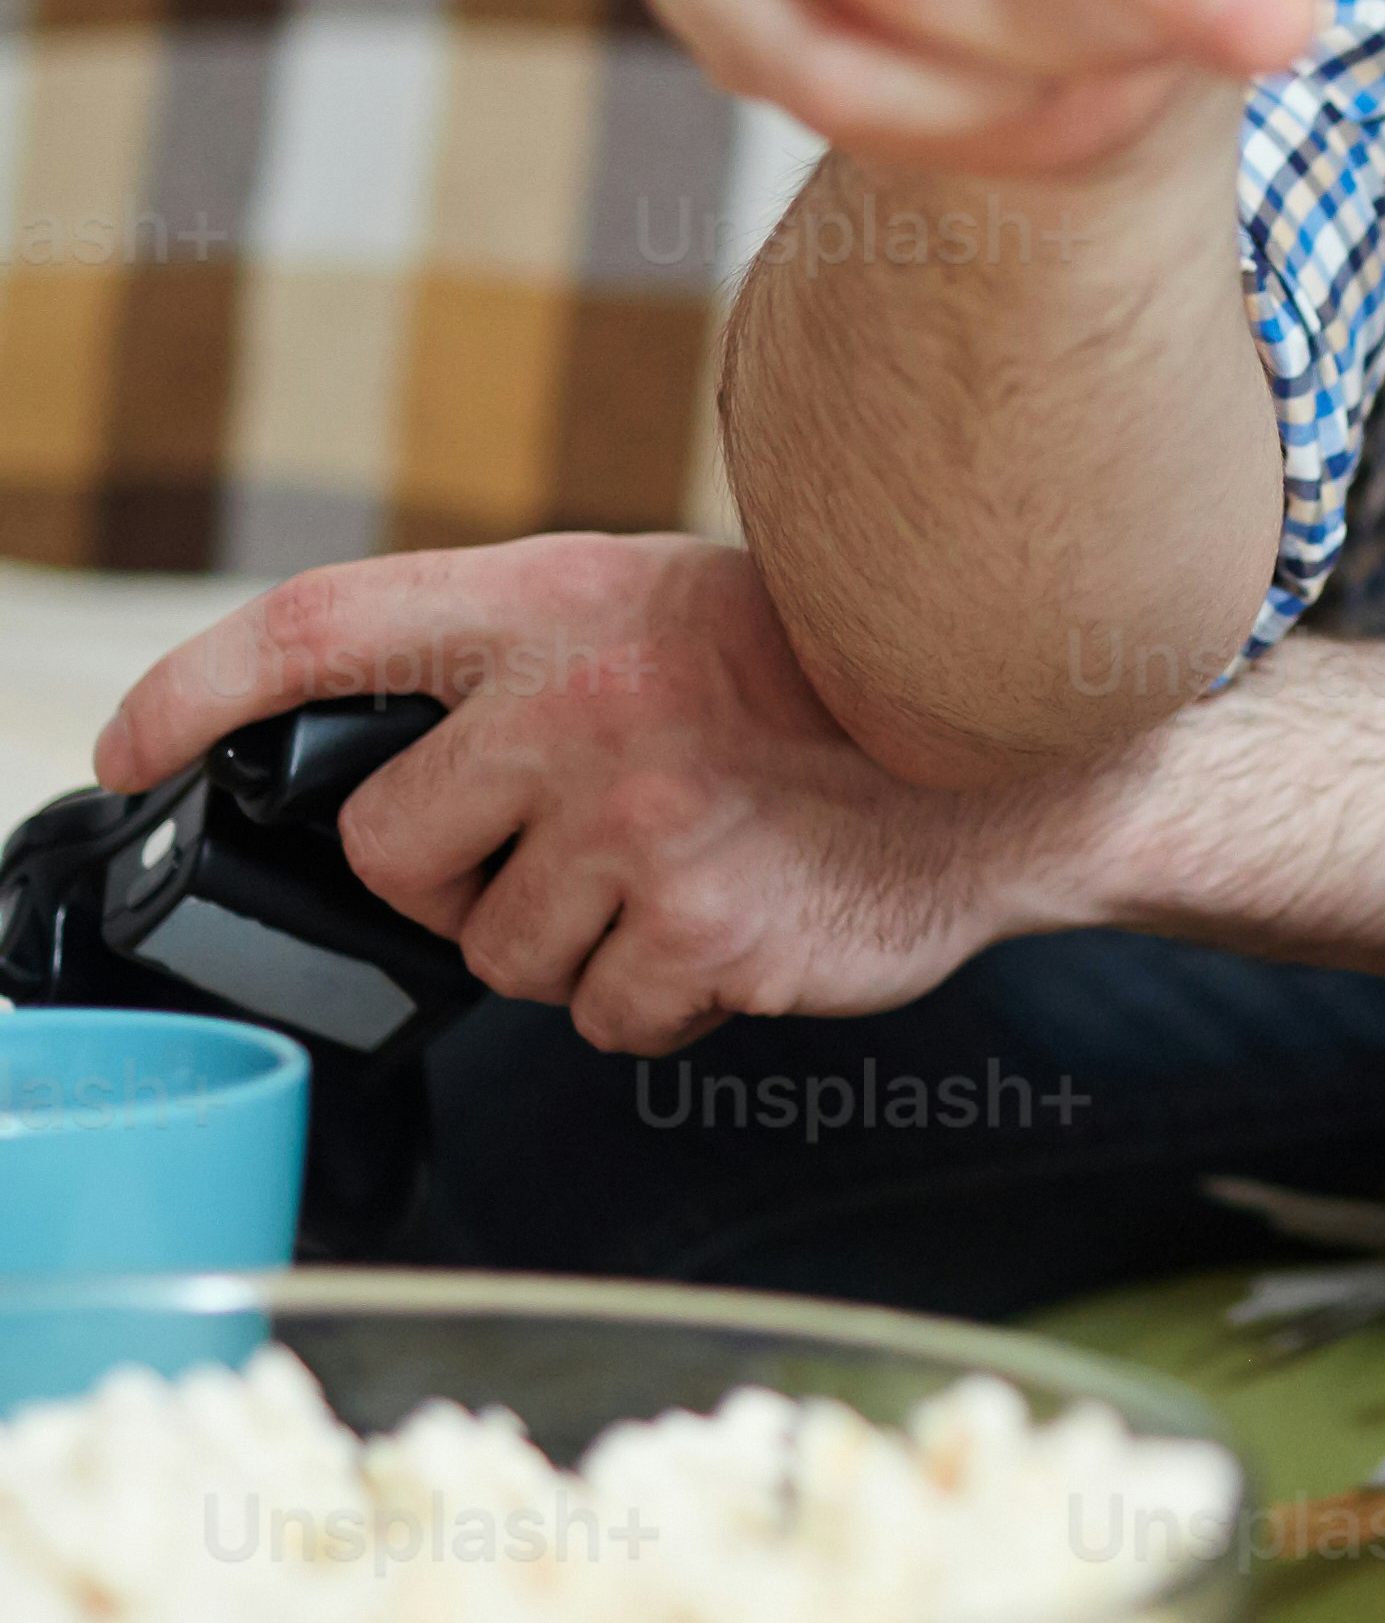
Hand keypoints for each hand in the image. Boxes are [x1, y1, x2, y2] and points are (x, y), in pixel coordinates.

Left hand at [94, 537, 1030, 1058]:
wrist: (1016, 759)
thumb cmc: (827, 681)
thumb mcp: (658, 611)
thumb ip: (523, 670)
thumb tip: (385, 787)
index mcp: (557, 604)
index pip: (320, 629)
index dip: (196, 689)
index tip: (129, 746)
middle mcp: (584, 705)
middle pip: (392, 846)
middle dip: (457, 878)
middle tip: (567, 844)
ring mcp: (642, 824)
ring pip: (501, 953)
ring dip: (577, 944)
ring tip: (687, 871)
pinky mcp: (702, 934)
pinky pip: (607, 1017)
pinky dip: (664, 996)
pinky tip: (741, 921)